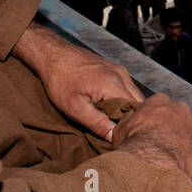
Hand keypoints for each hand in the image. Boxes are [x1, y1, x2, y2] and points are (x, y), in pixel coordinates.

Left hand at [13, 24, 142, 139]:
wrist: (53, 54)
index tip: (121, 138)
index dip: (130, 126)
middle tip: (118, 133)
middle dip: (132, 119)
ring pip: (134, 95)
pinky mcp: (115, 69)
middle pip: (139, 103)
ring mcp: (119, 70)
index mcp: (113, 84)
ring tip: (114, 122)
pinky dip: (124, 100)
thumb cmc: (60, 80)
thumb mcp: (75, 108)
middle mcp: (121, 75)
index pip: (135, 111)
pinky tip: (111, 109)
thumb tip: (115, 138)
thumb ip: (97, 123)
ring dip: (128, 109)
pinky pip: (127, 88)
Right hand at [112, 94, 191, 178]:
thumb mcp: (121, 130)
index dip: (155, 120)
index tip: (150, 132)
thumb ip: (128, 121)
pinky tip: (186, 162)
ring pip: (191, 129)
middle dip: (172, 127)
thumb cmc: (134, 147)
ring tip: (174, 156)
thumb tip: (128, 120)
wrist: (154, 165)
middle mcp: (180, 107)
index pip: (159, 105)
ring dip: (185, 139)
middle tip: (163, 145)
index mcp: (159, 101)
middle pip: (177, 115)